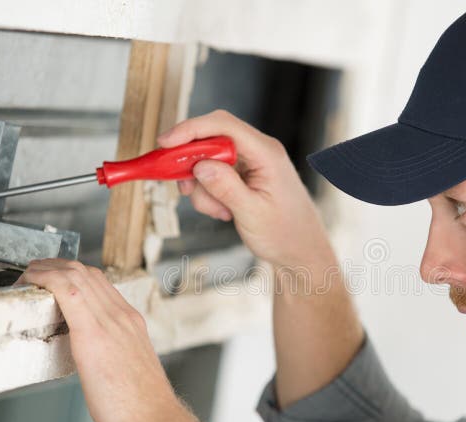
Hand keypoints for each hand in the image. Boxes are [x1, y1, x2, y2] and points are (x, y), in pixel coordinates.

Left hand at [18, 259, 255, 421]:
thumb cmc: (142, 410)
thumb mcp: (129, 374)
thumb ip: (114, 360)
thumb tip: (97, 367)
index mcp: (132, 324)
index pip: (101, 285)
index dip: (73, 275)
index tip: (53, 281)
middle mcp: (123, 317)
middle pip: (87, 273)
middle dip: (56, 266)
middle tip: (34, 273)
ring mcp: (111, 323)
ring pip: (77, 275)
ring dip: (47, 269)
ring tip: (28, 276)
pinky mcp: (94, 335)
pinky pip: (67, 291)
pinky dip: (46, 279)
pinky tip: (31, 281)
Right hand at [158, 109, 333, 267]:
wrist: (300, 251)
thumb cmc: (286, 234)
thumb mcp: (253, 214)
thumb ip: (226, 188)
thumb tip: (200, 166)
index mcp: (266, 153)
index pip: (224, 126)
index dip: (191, 129)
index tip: (165, 143)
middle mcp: (258, 151)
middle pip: (211, 139)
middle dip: (192, 163)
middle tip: (185, 188)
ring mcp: (250, 163)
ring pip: (208, 160)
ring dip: (204, 188)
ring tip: (220, 212)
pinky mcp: (243, 175)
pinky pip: (214, 175)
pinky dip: (210, 194)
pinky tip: (224, 212)